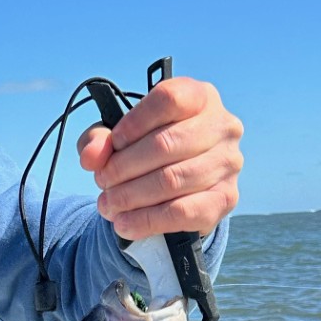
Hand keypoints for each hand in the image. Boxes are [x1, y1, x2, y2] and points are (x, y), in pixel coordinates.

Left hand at [77, 76, 241, 238]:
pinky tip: (125, 223)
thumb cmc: (147, 150)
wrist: (176, 188)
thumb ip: (98, 139)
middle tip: (102, 181)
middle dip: (123, 167)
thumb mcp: (117, 138)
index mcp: (199, 97)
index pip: (168, 99)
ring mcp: (228, 162)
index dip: (134, 123)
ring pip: (172, 179)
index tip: (114, 143)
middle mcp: (222, 125)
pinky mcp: (226, 198)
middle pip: (165, 144)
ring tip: (108, 204)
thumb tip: (91, 157)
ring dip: (131, 196)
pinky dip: (147, 220)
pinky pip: (183, 212)